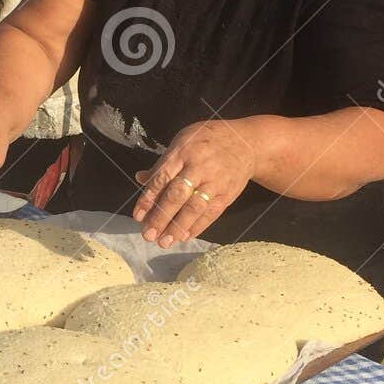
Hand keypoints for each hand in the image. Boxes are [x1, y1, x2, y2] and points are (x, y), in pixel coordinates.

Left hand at [132, 119, 257, 245]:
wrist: (245, 142)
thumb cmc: (207, 140)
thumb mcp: (182, 141)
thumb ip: (163, 163)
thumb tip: (140, 178)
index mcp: (183, 152)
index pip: (162, 178)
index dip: (149, 198)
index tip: (138, 216)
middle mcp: (199, 167)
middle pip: (177, 195)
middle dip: (161, 217)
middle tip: (148, 235)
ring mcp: (215, 181)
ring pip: (194, 207)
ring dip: (178, 227)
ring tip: (164, 242)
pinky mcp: (228, 193)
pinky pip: (211, 213)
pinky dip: (197, 226)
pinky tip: (184, 237)